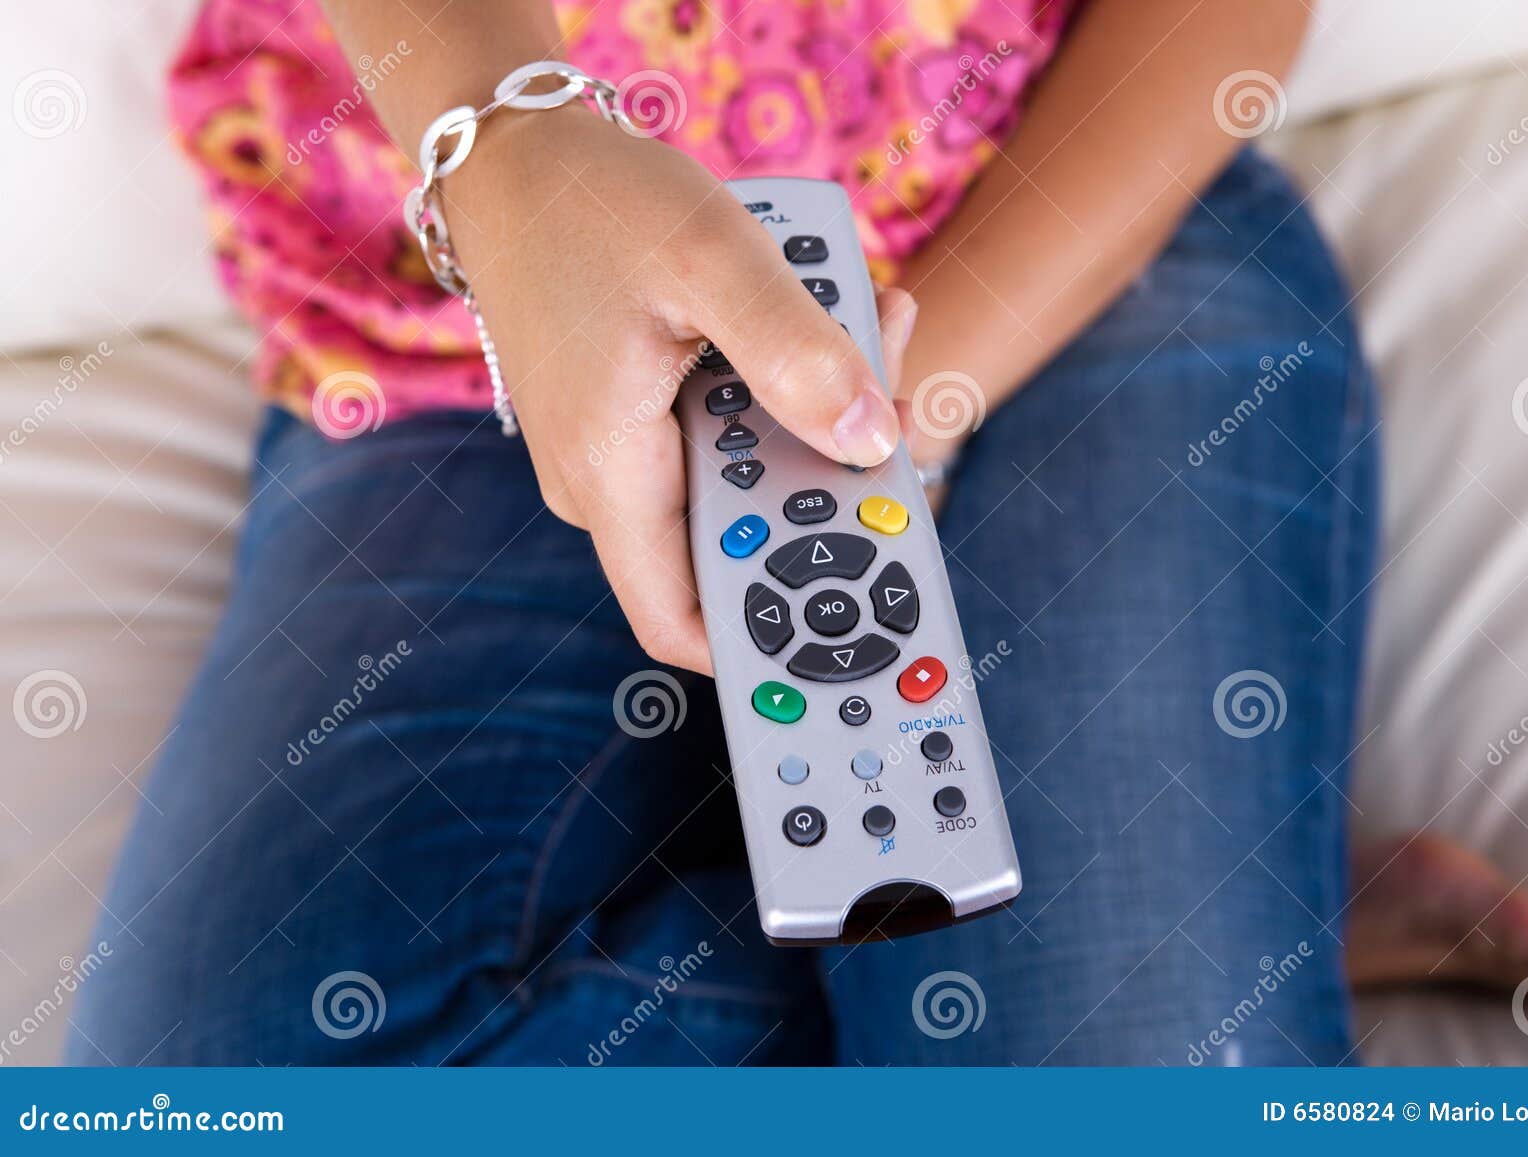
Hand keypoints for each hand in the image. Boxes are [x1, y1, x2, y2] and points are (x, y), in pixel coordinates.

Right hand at [444, 109, 912, 674]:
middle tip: (897, 400)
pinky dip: (784, 389)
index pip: (686, 626)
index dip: (772, 652)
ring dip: (818, 421)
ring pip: (747, 480)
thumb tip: (872, 441)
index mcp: (611, 473)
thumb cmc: (592, 199)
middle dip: (834, 488)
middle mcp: (610, 485)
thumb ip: (797, 354)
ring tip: (869, 327)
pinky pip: (728, 432)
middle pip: (743, 545)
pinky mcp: (637, 418)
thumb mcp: (711, 257)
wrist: (512, 154)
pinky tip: (825, 320)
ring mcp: (622, 454)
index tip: (861, 628)